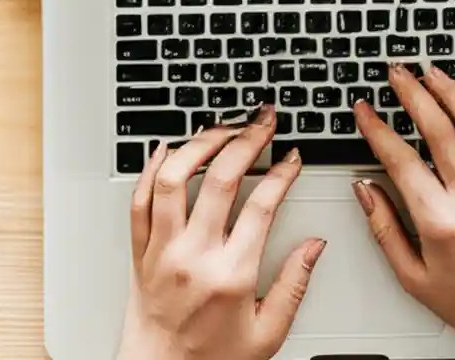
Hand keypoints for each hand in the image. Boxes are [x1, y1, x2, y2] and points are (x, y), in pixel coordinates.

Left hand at [118, 106, 325, 359]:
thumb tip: (315, 245)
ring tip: (220, 128)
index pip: (262, 205)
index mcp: (231, 275)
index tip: (292, 158)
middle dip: (246, 140)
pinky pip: (139, 201)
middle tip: (262, 122)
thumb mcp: (269, 332)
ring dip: (198, 144)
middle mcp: (193, 257)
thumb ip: (294, 284)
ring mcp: (162, 251)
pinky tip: (167, 149)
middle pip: (219, 179)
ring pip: (173, 179)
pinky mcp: (139, 252)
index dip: (282, 173)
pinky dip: (151, 169)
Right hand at [352, 65, 454, 359]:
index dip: (377, 128)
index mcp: (440, 220)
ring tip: (431, 71)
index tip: (364, 110)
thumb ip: (386, 231)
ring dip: (451, 91)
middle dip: (411, 93)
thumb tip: (366, 192)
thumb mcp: (416, 279)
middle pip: (438, 129)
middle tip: (395, 72)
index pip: (400, 159)